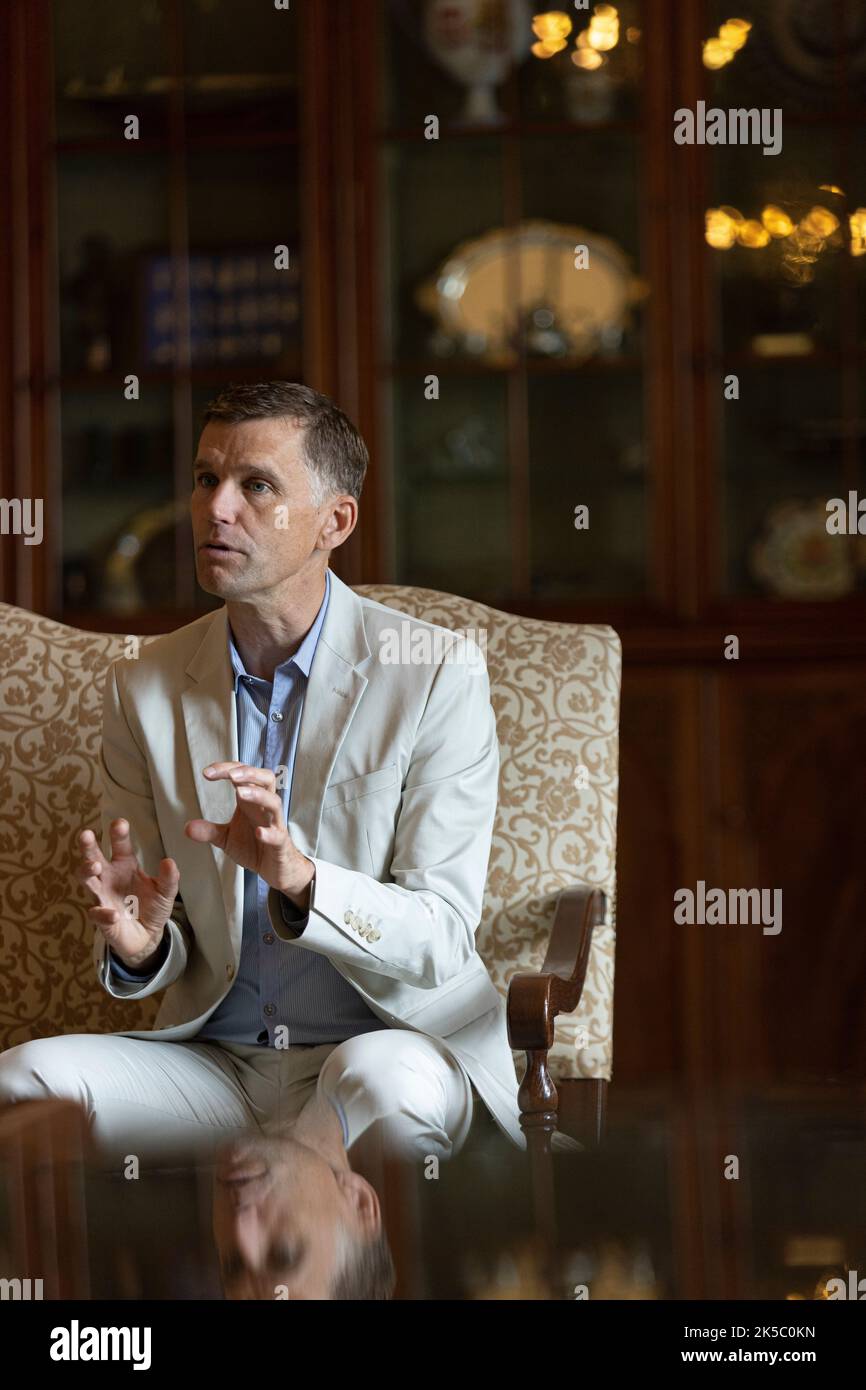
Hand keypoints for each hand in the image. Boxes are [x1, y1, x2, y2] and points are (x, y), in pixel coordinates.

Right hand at [78, 819, 178, 969]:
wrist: (148, 936)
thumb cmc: (153, 906)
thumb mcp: (166, 892)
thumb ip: (169, 878)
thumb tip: (169, 861)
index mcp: (125, 865)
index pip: (120, 846)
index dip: (118, 834)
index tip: (120, 823)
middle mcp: (109, 877)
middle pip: (93, 857)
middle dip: (89, 846)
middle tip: (87, 834)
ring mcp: (102, 896)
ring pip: (87, 880)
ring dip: (87, 872)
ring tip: (95, 867)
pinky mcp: (101, 918)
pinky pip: (97, 913)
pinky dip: (103, 914)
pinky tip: (113, 915)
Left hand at [185, 762, 314, 903]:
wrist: (275, 868)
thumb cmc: (254, 846)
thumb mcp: (226, 837)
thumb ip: (209, 830)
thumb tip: (187, 827)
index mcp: (251, 802)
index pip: (243, 775)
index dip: (227, 769)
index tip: (207, 773)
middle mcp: (264, 808)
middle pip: (266, 779)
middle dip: (249, 773)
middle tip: (231, 775)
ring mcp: (274, 824)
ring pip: (274, 803)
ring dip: (258, 795)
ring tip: (240, 793)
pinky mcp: (280, 844)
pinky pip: (278, 835)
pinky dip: (269, 832)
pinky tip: (258, 832)